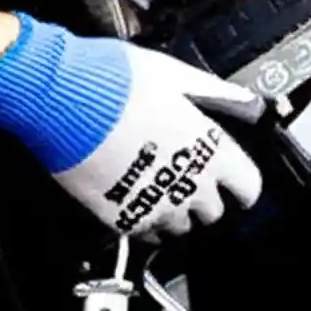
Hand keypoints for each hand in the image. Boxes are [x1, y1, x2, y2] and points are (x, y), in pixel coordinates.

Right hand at [0, 13, 263, 241]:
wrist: (62, 98)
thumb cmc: (117, 80)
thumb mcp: (178, 76)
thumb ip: (216, 93)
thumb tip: (246, 100)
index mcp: (211, 148)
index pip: (248, 187)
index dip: (244, 186)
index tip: (238, 184)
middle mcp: (189, 183)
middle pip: (214, 212)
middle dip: (206, 197)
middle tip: (189, 178)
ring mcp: (155, 204)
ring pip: (181, 227)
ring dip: (177, 212)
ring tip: (160, 189)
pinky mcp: (120, 218)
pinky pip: (146, 234)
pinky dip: (146, 222)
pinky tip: (137, 199)